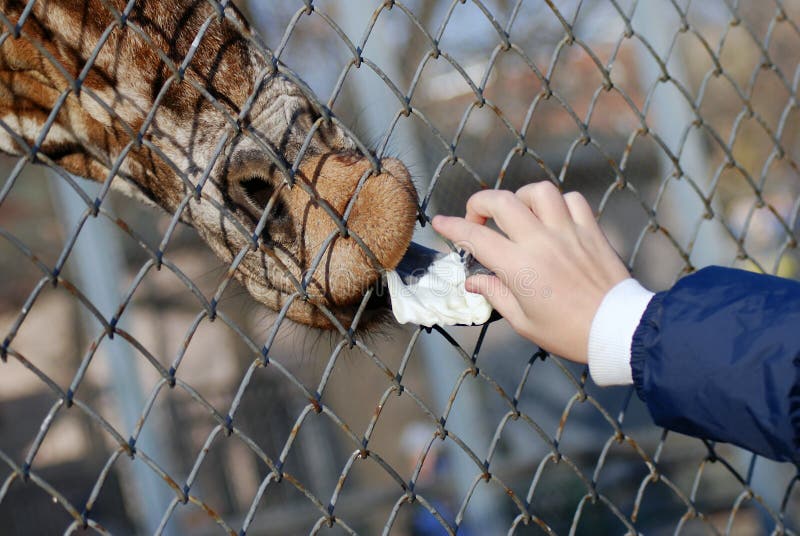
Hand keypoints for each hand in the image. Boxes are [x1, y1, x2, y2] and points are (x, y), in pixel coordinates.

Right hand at [432, 182, 629, 363]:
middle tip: (477, 220)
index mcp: (519, 267)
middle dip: (480, 202)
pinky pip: (572, 199)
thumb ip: (495, 295)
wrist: (617, 329)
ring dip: (520, 197)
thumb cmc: (567, 332)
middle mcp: (541, 242)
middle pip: (501, 201)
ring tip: (518, 215)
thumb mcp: (523, 322)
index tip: (440, 223)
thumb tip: (474, 281)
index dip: (452, 227)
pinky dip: (557, 203)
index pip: (475, 237)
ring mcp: (568, 232)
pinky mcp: (591, 230)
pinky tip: (552, 219)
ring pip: (538, 192)